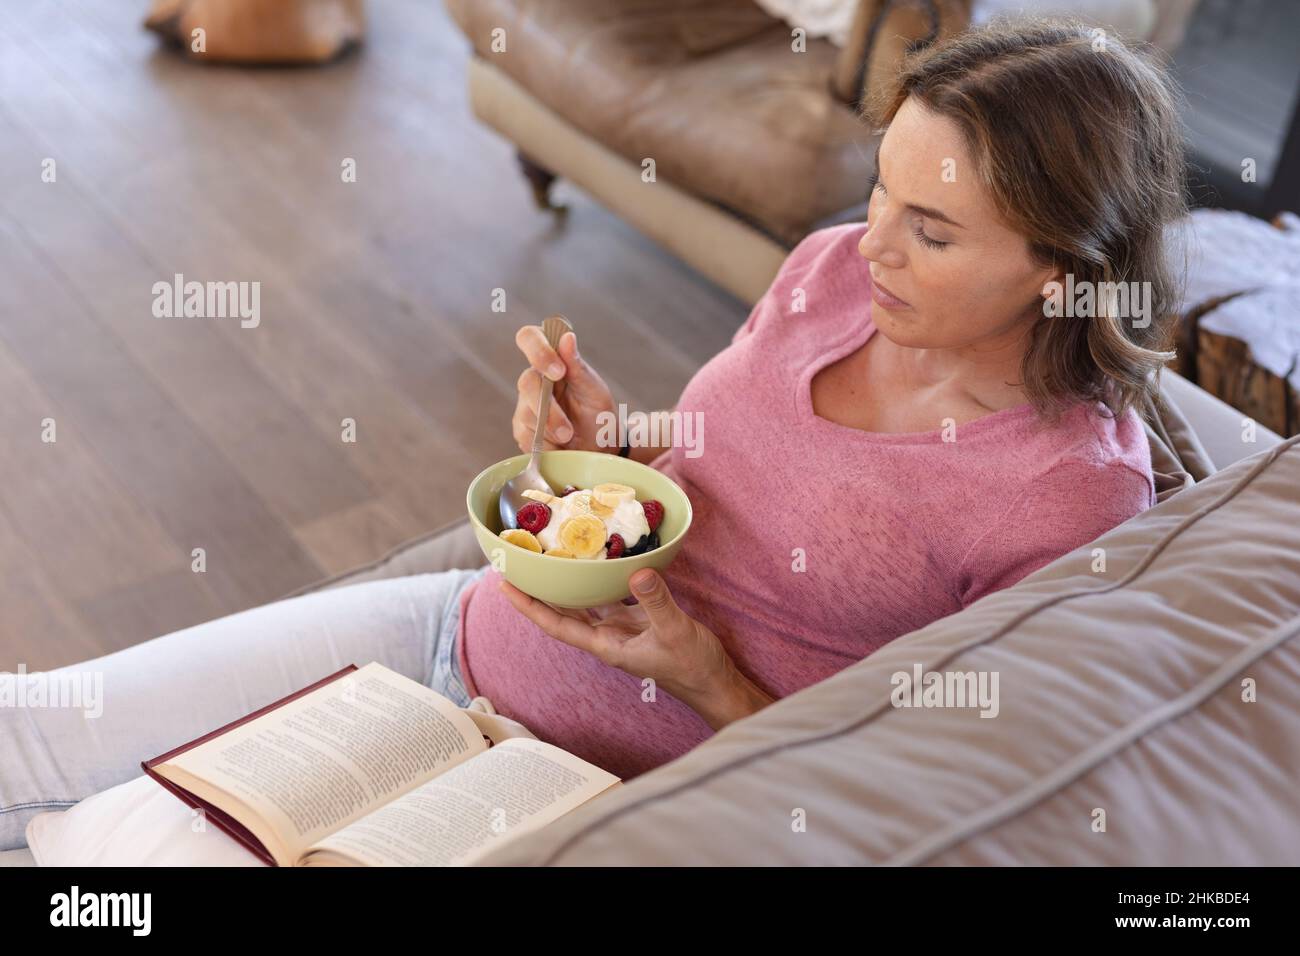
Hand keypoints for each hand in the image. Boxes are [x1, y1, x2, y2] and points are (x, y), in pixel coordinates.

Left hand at [497, 569, 773, 729]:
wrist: (713, 682)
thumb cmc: (692, 666)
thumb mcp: (674, 630)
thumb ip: (655, 602)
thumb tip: (637, 572)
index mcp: (606, 645)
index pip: (557, 625)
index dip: (529, 607)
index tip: (506, 586)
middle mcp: (607, 636)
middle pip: (562, 612)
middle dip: (539, 591)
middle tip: (518, 563)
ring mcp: (622, 628)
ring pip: (584, 604)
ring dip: (566, 585)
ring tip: (548, 558)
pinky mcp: (638, 620)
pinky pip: (610, 597)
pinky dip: (599, 580)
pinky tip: (596, 561)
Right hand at [512, 325, 615, 454]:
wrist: (598, 448)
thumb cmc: (597, 413)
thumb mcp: (594, 390)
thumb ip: (578, 365)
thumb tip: (567, 336)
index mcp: (551, 360)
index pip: (529, 337)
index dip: (538, 349)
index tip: (558, 370)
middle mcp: (534, 380)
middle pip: (526, 382)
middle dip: (549, 407)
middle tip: (568, 425)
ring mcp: (525, 405)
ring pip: (527, 413)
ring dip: (551, 428)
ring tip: (570, 436)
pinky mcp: (522, 430)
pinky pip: (527, 437)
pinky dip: (547, 444)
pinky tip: (560, 446)